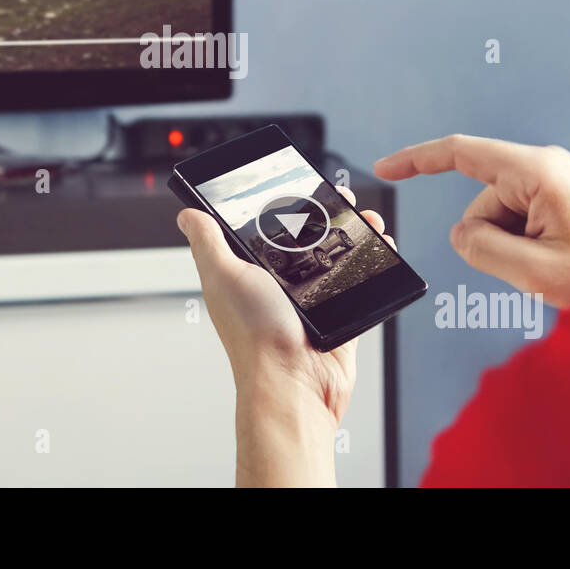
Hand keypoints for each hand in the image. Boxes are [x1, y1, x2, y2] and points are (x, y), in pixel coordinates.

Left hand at [177, 186, 392, 486]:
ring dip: (355, 233)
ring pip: (337, 256)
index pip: (265, 227)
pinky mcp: (339, 316)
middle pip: (307, 237)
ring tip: (368, 219)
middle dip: (327, 213)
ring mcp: (311, 301)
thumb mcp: (224, 276)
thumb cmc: (255, 337)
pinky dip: (373, 263)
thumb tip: (187, 213)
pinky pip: (358, 283)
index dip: (283, 203)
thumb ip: (208, 242)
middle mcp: (279, 285)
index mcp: (249, 272)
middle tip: (342, 197)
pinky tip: (382, 247)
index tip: (300, 183)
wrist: (295, 385)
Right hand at [374, 134, 569, 308]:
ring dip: (515, 254)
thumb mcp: (536, 271)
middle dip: (490, 241)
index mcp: (540, 171)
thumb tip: (462, 234)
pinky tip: (566, 273)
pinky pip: (527, 229)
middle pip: (483, 203)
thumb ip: (481, 248)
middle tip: (533, 273)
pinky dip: (531, 256)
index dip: (416, 160)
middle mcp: (551, 171)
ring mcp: (564, 189)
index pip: (461, 153)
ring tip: (561, 275)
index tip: (385, 168)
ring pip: (503, 222)